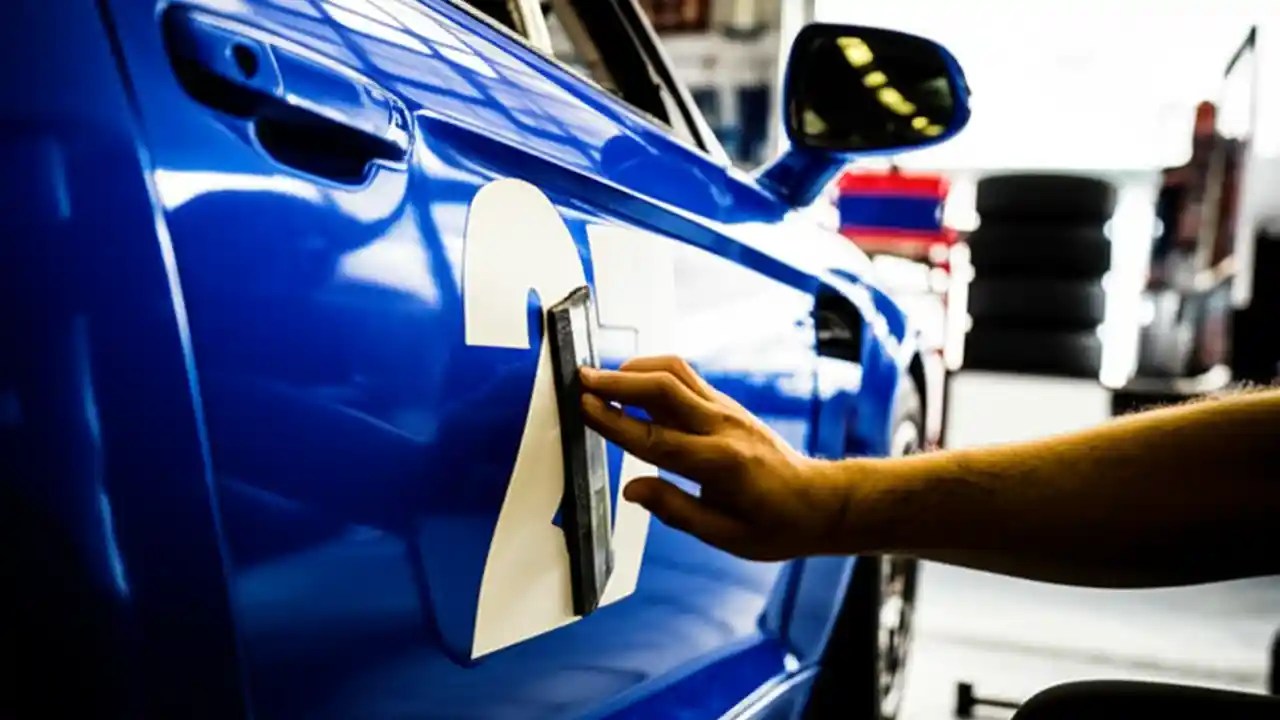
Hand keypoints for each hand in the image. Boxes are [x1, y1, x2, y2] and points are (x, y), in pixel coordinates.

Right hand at [580, 356, 843, 559]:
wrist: (819, 502)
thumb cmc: (776, 524)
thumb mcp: (724, 534)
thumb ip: (674, 510)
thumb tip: (632, 490)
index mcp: (719, 464)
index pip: (654, 438)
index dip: (614, 421)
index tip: (583, 407)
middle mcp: (723, 427)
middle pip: (662, 388)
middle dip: (616, 381)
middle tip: (580, 379)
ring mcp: (727, 411)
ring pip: (675, 372)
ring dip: (635, 370)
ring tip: (602, 380)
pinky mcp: (727, 405)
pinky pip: (686, 378)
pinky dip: (654, 373)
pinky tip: (633, 384)